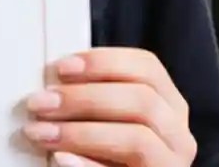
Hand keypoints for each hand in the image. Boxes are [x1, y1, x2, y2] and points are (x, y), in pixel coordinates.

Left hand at [22, 48, 195, 166]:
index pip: (147, 67)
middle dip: (85, 98)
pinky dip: (88, 165)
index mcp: (168, 105)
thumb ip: (92, 100)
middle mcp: (177, 134)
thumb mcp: (105, 120)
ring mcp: (170, 164)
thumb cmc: (105, 154)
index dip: (104, 62)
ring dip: (82, 133)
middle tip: (41, 102)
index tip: (62, 67)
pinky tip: (61, 158)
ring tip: (42, 133)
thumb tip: (53, 84)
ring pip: (138, 139)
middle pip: (142, 100)